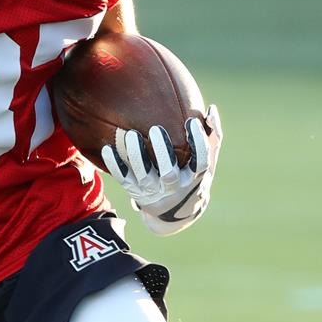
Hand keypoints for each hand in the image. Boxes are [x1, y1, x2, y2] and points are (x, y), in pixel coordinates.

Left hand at [101, 107, 221, 233]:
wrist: (174, 213)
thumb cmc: (193, 177)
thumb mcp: (208, 162)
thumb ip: (212, 136)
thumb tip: (211, 108)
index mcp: (195, 179)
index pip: (201, 162)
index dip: (198, 142)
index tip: (191, 120)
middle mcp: (174, 187)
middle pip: (169, 173)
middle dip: (162, 151)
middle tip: (157, 128)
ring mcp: (154, 192)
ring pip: (144, 176)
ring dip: (137, 156)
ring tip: (132, 135)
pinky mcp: (137, 193)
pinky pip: (124, 179)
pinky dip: (115, 165)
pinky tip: (108, 148)